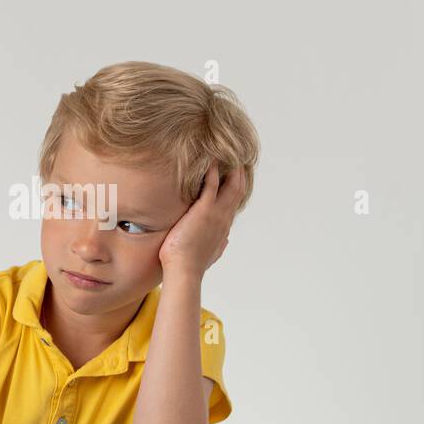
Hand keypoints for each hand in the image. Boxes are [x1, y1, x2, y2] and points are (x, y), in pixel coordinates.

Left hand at [158, 162, 244, 280]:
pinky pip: (212, 185)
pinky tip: (210, 160)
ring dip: (230, 168)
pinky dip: (212, 171)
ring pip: (230, 184)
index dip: (237, 187)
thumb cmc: (192, 265)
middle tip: (235, 156)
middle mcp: (224, 218)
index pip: (234, 202)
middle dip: (238, 172)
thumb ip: (219, 245)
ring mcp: (216, 213)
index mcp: (224, 227)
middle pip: (238, 189)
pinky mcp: (204, 210)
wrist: (184, 271)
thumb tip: (225, 241)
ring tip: (226, 152)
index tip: (235, 175)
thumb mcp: (211, 253)